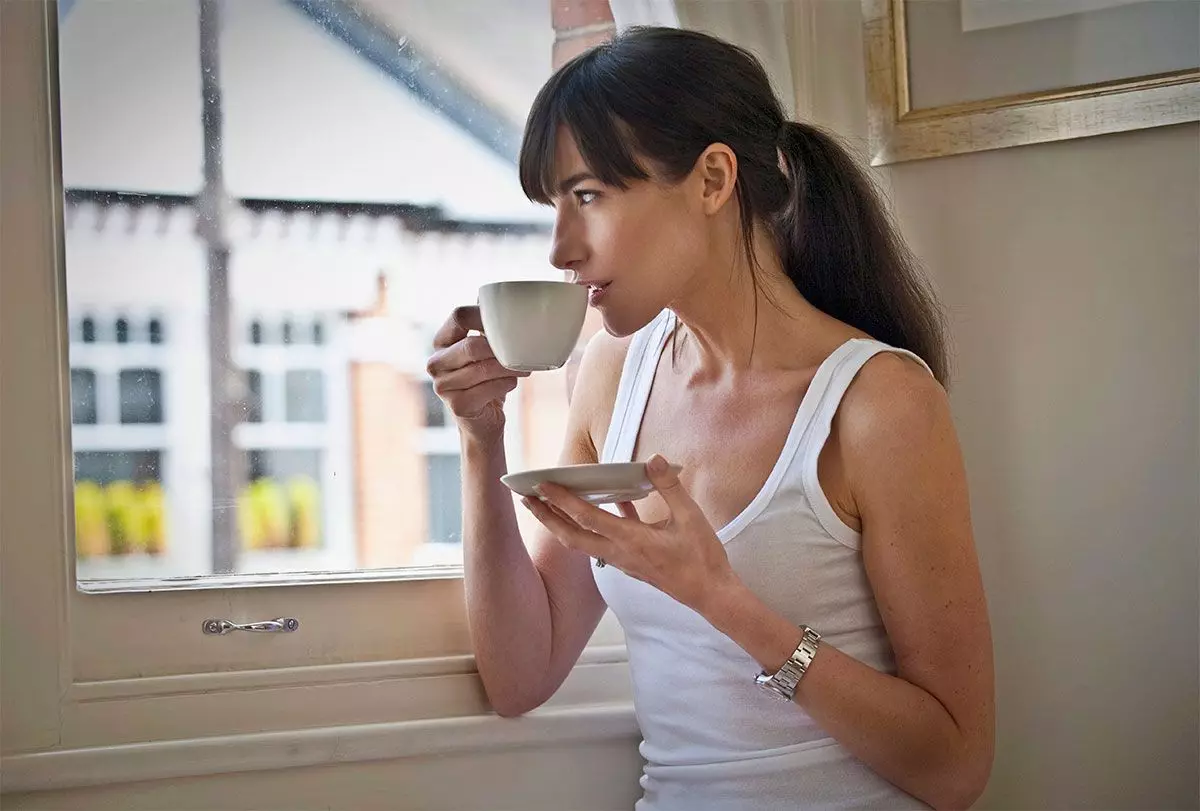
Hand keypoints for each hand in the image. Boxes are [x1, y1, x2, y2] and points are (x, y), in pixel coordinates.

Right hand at [426, 306, 528, 440]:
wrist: (483, 419)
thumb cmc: (487, 378)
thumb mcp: (485, 349)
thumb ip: (488, 326)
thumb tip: (504, 296)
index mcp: (442, 341)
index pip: (459, 315)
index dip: (485, 315)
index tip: (509, 321)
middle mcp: (435, 362)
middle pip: (471, 345)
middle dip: (502, 348)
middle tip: (524, 350)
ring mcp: (442, 386)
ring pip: (482, 369)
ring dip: (509, 368)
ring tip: (524, 367)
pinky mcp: (456, 406)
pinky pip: (488, 389)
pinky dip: (506, 384)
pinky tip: (510, 384)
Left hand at [522, 455, 738, 612]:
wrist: (711, 594)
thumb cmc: (702, 558)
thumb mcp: (690, 517)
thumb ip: (669, 486)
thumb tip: (652, 459)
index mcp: (630, 541)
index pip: (587, 518)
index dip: (562, 501)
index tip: (543, 485)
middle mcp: (619, 553)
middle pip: (571, 536)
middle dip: (546, 517)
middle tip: (526, 498)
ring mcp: (624, 561)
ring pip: (583, 542)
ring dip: (563, 524)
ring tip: (548, 505)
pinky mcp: (632, 563)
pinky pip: (604, 542)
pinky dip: (595, 526)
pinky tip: (609, 505)